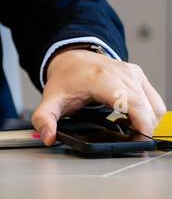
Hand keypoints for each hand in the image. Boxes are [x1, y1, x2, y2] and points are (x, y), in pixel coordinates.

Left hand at [32, 47, 167, 144]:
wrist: (71, 57)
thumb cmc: (65, 78)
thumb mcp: (51, 99)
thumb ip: (44, 119)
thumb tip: (47, 137)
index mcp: (101, 79)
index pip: (132, 103)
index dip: (141, 124)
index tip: (138, 140)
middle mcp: (121, 73)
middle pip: (146, 108)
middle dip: (142, 129)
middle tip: (129, 140)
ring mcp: (132, 73)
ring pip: (153, 105)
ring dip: (145, 121)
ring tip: (126, 127)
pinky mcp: (139, 75)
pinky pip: (153, 99)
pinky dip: (147, 112)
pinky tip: (130, 116)